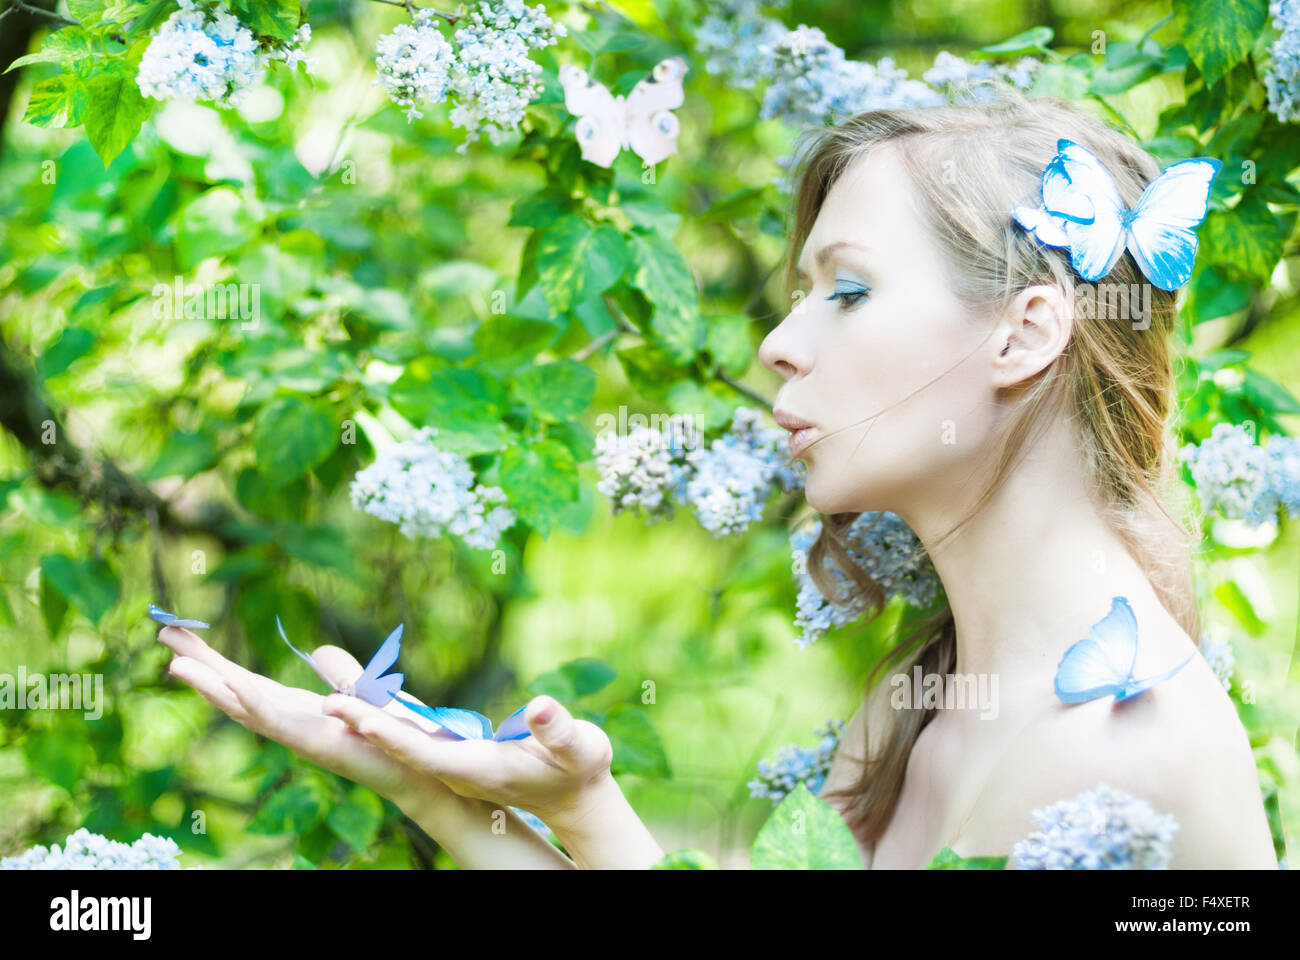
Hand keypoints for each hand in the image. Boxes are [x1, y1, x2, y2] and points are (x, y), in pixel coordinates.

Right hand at [157, 625, 467, 816]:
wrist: (420, 769)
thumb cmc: (392, 734)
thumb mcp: (363, 691)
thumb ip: (339, 672)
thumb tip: (319, 650)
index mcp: (297, 708)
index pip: (246, 679)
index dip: (214, 658)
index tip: (182, 631)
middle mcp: (290, 723)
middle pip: (235, 690)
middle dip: (200, 665)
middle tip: (163, 633)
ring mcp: (298, 736)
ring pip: (246, 708)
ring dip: (212, 687)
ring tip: (177, 664)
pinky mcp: (317, 745)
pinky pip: (280, 722)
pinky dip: (254, 703)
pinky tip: (233, 684)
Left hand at [320, 691, 613, 825]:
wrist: (575, 794)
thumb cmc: (581, 768)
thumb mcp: (580, 748)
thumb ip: (559, 730)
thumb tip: (539, 707)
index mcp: (478, 768)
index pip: (424, 753)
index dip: (390, 736)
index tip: (357, 718)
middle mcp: (454, 767)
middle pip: (397, 747)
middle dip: (360, 726)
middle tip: (322, 700)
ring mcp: (450, 760)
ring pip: (396, 738)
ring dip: (360, 718)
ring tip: (324, 691)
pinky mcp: (451, 750)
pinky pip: (405, 731)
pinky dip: (379, 714)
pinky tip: (357, 695)